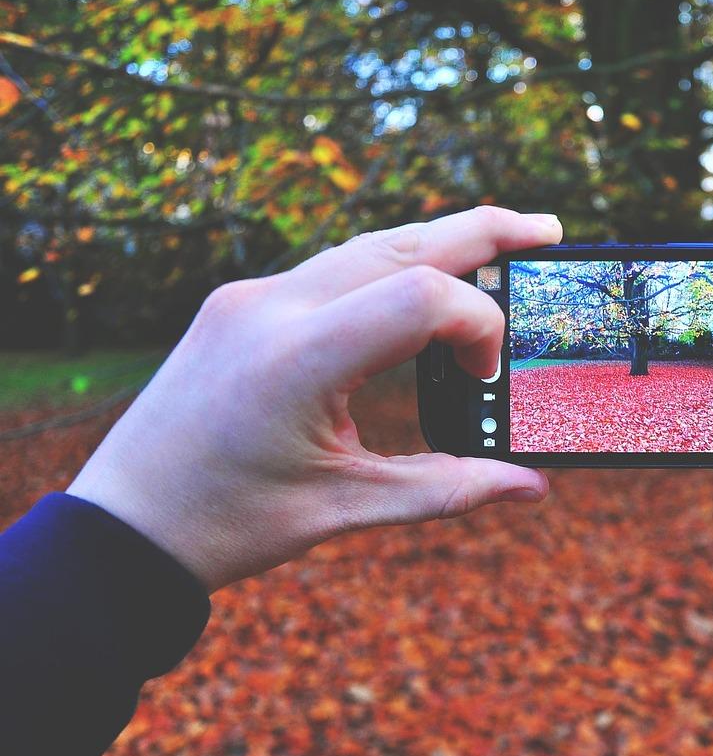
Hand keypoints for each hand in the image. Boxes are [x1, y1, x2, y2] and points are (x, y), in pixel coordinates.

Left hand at [68, 206, 561, 591]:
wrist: (122, 525)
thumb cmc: (229, 524)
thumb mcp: (345, 509)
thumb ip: (448, 488)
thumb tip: (531, 486)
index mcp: (299, 357)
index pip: (421, 296)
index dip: (479, 325)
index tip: (487, 377)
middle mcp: (272, 306)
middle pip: (401, 242)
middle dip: (482, 233)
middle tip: (547, 231)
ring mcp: (250, 298)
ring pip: (365, 245)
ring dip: (435, 242)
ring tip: (498, 243)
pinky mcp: (239, 304)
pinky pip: (330, 268)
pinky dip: (387, 268)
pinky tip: (418, 284)